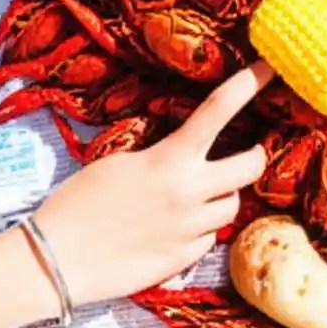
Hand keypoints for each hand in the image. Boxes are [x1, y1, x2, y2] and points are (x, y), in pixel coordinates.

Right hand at [32, 62, 271, 306]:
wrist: (55, 261)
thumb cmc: (77, 205)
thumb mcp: (120, 163)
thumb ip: (162, 156)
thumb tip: (186, 157)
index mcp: (170, 158)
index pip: (217, 110)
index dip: (248, 84)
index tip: (270, 67)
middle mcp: (189, 191)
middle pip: (251, 166)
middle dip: (254, 157)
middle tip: (249, 154)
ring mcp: (190, 227)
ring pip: (232, 206)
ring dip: (221, 198)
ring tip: (194, 199)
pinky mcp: (184, 259)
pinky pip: (209, 239)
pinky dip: (199, 232)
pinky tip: (172, 230)